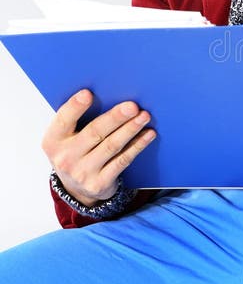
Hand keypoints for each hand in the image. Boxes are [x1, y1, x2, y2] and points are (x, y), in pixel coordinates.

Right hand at [41, 89, 155, 205]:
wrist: (77, 190)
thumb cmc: (75, 153)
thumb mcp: (67, 139)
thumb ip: (78, 120)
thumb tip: (108, 95)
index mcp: (53, 141)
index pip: (63, 121)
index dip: (74, 107)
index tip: (88, 93)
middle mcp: (65, 157)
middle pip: (94, 132)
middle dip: (115, 118)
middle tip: (132, 106)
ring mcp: (83, 172)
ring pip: (111, 146)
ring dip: (130, 129)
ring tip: (144, 116)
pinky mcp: (100, 183)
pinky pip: (122, 160)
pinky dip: (137, 146)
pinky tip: (148, 134)